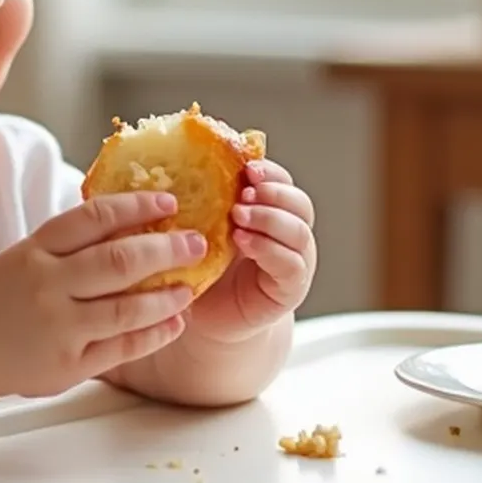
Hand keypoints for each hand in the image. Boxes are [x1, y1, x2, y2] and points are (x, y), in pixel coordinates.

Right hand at [0, 191, 201, 397]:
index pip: (94, 217)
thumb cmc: (9, 291)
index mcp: (37, 249)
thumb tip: (142, 217)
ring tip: (190, 287)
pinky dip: (155, 334)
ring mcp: (58, 327)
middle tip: (196, 243)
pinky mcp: (68, 364)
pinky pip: (122, 348)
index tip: (170, 202)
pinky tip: (175, 323)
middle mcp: (47, 285)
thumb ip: (77, 239)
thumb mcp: (31, 252)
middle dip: (166, 249)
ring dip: (167, 296)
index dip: (137, 206)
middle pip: (118, 261)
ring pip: (126, 308)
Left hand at [186, 160, 316, 343]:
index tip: (247, 168)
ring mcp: (295, 262)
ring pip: (299, 232)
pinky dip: (269, 249)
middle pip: (299, 203)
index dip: (270, 172)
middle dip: (273, 193)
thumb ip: (207, 201)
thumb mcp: (205, 227)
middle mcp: (290, 235)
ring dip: (269, 218)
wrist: (208, 319)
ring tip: (238, 216)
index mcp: (272, 212)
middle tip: (243, 193)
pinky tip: (244, 242)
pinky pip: (291, 265)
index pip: (283, 183)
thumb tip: (181, 163)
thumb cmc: (204, 270)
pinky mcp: (290, 289)